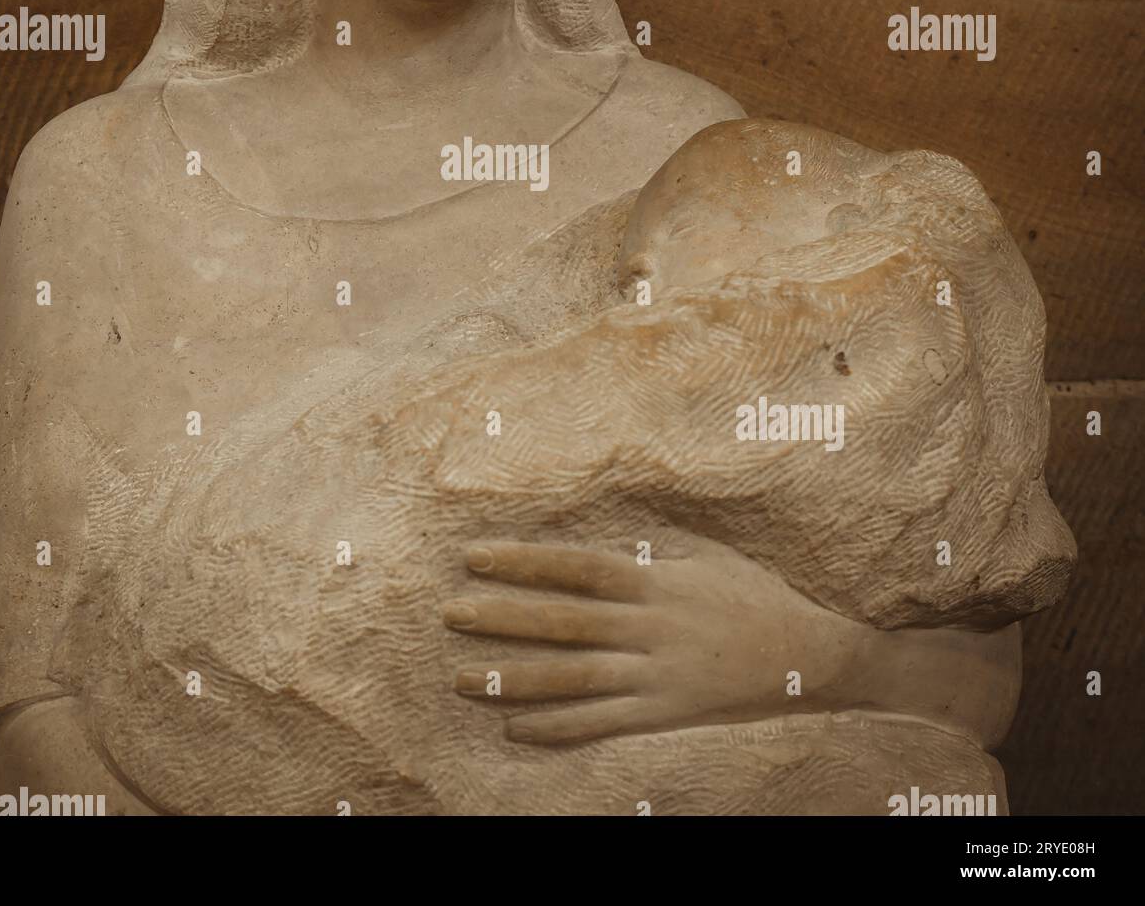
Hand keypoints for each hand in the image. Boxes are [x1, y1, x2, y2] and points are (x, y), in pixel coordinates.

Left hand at [443, 536, 866, 744]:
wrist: (812, 657)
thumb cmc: (756, 596)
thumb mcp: (706, 556)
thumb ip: (651, 551)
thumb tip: (597, 534)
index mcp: (657, 580)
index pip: (576, 567)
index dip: (523, 561)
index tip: (475, 556)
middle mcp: (650, 627)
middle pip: (562, 621)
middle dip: (503, 617)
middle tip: (450, 612)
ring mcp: (656, 674)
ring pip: (572, 677)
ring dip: (514, 678)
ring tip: (463, 677)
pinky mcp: (665, 713)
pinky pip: (602, 723)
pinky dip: (557, 727)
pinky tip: (515, 728)